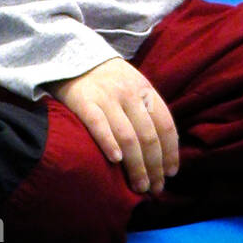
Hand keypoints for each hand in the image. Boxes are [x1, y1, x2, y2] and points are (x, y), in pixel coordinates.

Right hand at [43, 57, 178, 196]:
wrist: (71, 53)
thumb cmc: (106, 78)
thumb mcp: (132, 85)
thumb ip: (146, 110)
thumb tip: (162, 149)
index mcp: (145, 90)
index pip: (165, 125)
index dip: (170, 152)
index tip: (170, 173)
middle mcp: (128, 93)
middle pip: (148, 137)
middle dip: (154, 167)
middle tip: (154, 189)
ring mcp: (106, 97)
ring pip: (128, 137)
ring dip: (136, 166)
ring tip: (138, 186)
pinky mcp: (83, 100)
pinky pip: (99, 124)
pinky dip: (109, 142)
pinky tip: (115, 161)